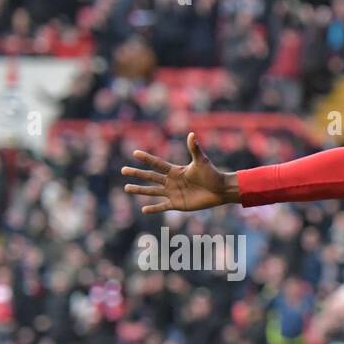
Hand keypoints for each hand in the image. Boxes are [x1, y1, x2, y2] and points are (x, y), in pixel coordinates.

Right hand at [121, 132, 238, 213]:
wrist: (220, 190)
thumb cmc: (212, 174)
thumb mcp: (201, 162)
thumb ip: (194, 149)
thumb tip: (192, 134)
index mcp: (175, 171)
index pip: (157, 164)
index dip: (147, 158)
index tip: (135, 153)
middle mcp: (171, 181)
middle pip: (150, 177)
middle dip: (137, 174)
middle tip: (123, 170)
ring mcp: (173, 193)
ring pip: (152, 191)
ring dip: (140, 190)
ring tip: (127, 188)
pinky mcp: (178, 204)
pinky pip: (163, 206)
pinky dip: (154, 208)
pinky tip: (143, 209)